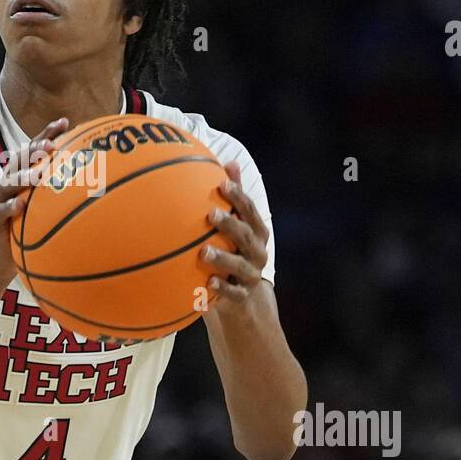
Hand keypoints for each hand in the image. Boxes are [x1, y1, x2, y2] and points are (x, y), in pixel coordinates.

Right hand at [0, 117, 69, 286]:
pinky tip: (21, 206)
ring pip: (8, 182)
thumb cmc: (29, 229)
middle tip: (52, 146)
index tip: (66, 122)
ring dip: (23, 176)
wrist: (2, 258)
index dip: (47, 133)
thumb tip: (98, 181)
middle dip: (35, 149)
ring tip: (39, 173)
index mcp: (22, 175)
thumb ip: (62, 191)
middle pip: (20, 159)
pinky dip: (11, 207)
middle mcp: (8, 183)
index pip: (34, 149)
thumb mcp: (47, 208)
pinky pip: (0, 211)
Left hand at [202, 160, 270, 303]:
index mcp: (256, 231)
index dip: (238, 197)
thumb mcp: (237, 225)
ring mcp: (250, 274)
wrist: (242, 298)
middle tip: (211, 214)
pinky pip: (233, 293)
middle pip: (246, 235)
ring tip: (203, 253)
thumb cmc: (234, 250)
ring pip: (239, 265)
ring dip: (222, 258)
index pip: (249, 211)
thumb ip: (233, 198)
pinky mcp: (241, 296)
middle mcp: (257, 252)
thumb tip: (230, 162)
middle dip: (230, 224)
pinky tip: (208, 284)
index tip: (222, 184)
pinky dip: (221, 288)